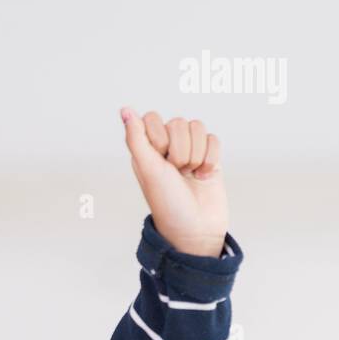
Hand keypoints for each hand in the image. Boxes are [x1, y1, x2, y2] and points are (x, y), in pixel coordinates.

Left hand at [119, 107, 228, 258]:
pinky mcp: (209, 157)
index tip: (160, 161)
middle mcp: (167, 148)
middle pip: (178, 122)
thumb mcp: (148, 170)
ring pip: (198, 127)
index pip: (152, 118)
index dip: (159, 137)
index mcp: (147, 150)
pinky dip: (210, 159)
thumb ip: (136, 138)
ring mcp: (189, 151)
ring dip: (196, 155)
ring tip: (190, 176)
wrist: (196, 230)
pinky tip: (204, 177)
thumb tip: (124, 109)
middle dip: (180, 150)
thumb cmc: (168, 204)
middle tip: (177, 174)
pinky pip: (213, 139)